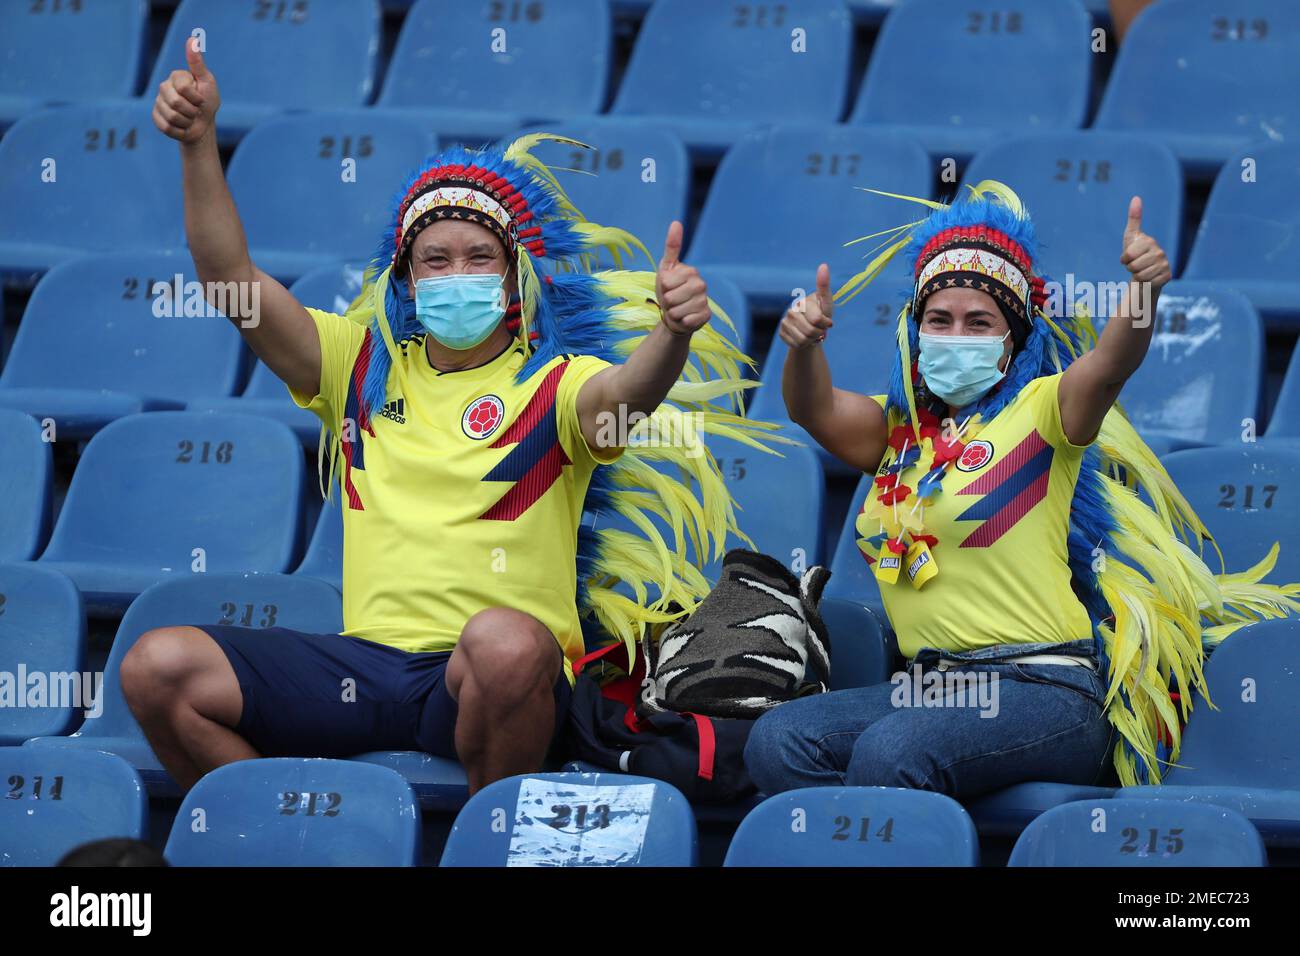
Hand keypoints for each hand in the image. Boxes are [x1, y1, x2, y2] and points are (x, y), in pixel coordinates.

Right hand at [152, 37, 220, 145]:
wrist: (202, 126)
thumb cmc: (207, 103)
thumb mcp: (208, 82)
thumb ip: (198, 63)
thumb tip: (192, 39)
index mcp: (176, 76)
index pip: (184, 88)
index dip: (197, 98)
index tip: (202, 99)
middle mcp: (164, 87)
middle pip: (176, 103)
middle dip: (192, 111)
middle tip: (195, 111)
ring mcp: (158, 102)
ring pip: (171, 116)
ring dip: (187, 122)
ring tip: (189, 118)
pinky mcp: (156, 117)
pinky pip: (165, 126)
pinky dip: (179, 131)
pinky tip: (182, 126)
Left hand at [655, 221, 709, 335]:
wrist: (674, 315)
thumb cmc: (669, 290)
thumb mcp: (665, 268)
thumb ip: (671, 247)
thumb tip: (676, 222)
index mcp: (691, 271)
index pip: (666, 282)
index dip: (662, 287)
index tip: (667, 287)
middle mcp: (701, 284)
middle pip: (671, 297)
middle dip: (666, 302)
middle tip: (671, 301)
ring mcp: (705, 300)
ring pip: (678, 310)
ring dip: (673, 313)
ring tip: (677, 309)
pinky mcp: (706, 315)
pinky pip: (688, 320)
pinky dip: (682, 321)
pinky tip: (685, 318)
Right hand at [779, 263, 833, 350]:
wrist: (811, 330)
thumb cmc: (821, 314)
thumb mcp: (826, 303)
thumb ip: (824, 286)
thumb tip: (823, 265)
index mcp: (802, 302)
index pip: (817, 319)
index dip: (825, 324)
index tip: (828, 323)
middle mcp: (791, 310)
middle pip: (810, 331)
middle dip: (819, 333)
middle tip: (820, 330)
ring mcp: (784, 322)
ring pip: (803, 340)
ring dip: (812, 340)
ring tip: (812, 334)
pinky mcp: (781, 333)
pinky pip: (796, 345)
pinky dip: (804, 345)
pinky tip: (804, 338)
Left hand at [1120, 196, 1170, 290]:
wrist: (1145, 272)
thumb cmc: (1135, 253)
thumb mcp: (1131, 236)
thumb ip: (1134, 218)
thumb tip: (1136, 197)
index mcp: (1149, 241)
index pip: (1128, 255)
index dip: (1124, 259)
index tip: (1128, 257)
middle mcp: (1160, 252)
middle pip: (1133, 266)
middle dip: (1130, 268)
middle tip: (1135, 265)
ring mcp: (1165, 264)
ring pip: (1140, 275)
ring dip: (1137, 276)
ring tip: (1141, 271)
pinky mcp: (1167, 276)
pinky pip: (1148, 282)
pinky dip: (1145, 283)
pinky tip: (1149, 277)